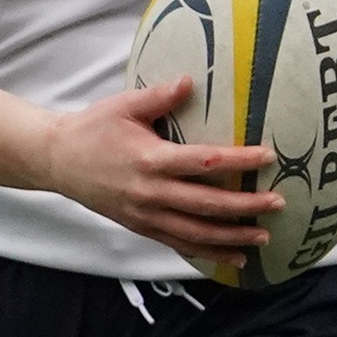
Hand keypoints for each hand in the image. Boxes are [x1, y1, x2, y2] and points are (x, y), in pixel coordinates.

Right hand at [41, 76, 282, 265]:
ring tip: (263, 237)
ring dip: (231, 237)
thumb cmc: (93, 128)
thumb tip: (190, 80)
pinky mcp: (141, 227)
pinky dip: (207, 252)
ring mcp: (145, 215)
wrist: (57, 161)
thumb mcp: (124, 105)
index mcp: (151, 160)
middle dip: (245, 206)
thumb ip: (159, 96)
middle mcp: (150, 193)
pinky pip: (179, 243)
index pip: (204, 162)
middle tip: (278, 203)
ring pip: (195, 232)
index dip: (238, 161)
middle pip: (206, 204)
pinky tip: (234, 256)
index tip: (268, 157)